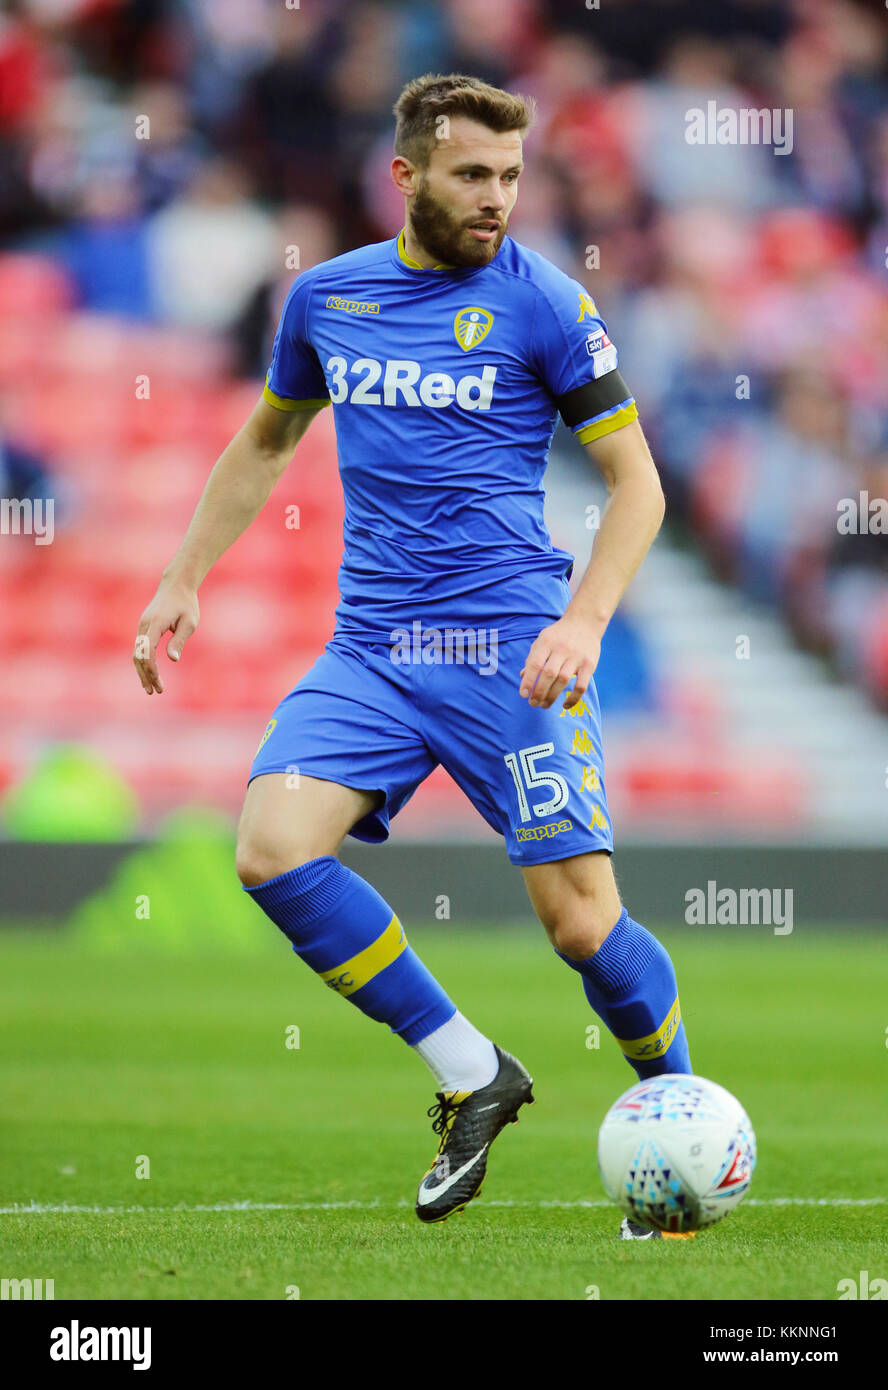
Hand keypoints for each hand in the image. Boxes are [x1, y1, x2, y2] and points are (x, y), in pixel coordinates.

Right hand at [133, 579, 199, 693]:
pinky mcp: (144, 627)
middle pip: (139, 655)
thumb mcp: (189, 622)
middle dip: (146, 675)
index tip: (159, 683)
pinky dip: (143, 663)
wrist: (176, 585)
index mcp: (155, 624)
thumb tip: (172, 660)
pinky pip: (140, 648)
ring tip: (151, 690)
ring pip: (137, 653)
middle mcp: (144, 625)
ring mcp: (142, 626)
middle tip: (155, 692)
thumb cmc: (186, 604)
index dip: (151, 669)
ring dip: (143, 672)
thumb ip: (179, 640)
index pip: (147, 651)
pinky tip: (149, 675)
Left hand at [519, 615, 601, 710]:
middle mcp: (562, 649)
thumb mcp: (542, 640)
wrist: (585, 622)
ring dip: (552, 696)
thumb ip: (533, 657)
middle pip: (548, 674)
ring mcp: (577, 657)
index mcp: (547, 642)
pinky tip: (565, 705)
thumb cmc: (559, 635)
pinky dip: (573, 698)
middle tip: (533, 703)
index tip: (523, 694)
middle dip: (539, 692)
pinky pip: (581, 685)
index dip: (528, 681)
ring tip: (544, 705)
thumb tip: (522, 677)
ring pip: (563, 680)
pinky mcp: (589, 665)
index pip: (535, 664)